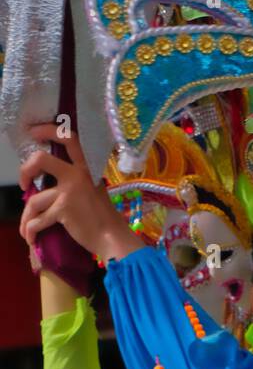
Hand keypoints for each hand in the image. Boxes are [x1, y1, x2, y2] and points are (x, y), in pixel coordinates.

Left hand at [19, 124, 139, 262]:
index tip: (34, 134)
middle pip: (40, 159)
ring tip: (26, 224)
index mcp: (86, 167)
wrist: (112, 237)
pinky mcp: (63, 210)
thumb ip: (79, 179)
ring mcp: (69, 192)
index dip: (48, 131)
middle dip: (25, 170)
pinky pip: (38, 220)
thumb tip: (53, 181)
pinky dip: (30, 230)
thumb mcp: (95, 188)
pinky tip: (30, 237)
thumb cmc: (104, 217)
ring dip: (26, 215)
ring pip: (35, 200)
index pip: (68, 138)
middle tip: (24, 184)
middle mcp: (77, 175)